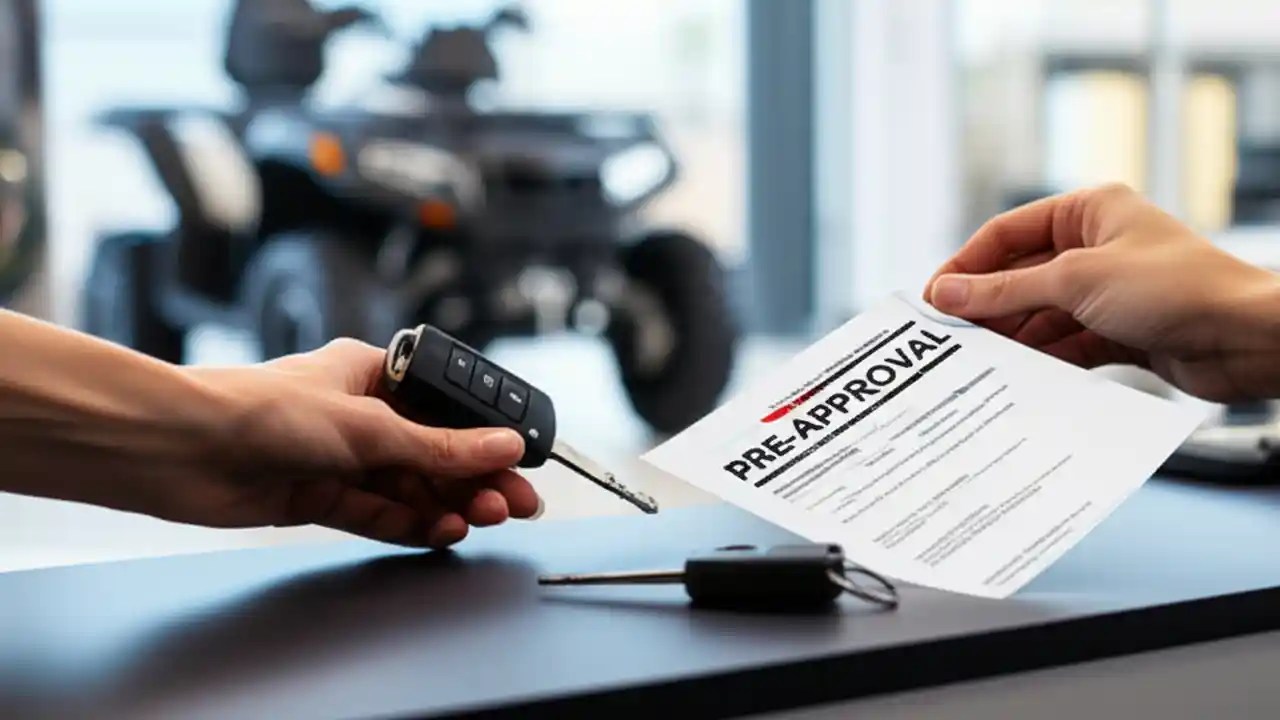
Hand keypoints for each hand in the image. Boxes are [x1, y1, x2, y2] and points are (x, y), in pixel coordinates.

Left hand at [170, 339, 540, 548]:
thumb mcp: (369, 426)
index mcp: (371, 373)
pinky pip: (378, 513)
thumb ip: (441, 446)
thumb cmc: (261, 409)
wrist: (179, 449)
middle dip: (475, 477)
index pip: (444, 406)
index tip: (521, 459)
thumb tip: (504, 446)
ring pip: (409, 486)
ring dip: (448, 503)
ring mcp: (338, 458)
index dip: (484, 434)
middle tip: (516, 503)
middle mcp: (358, 413)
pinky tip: (442, 531)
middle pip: (433, 451)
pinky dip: (410, 524)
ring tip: (481, 518)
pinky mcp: (317, 496)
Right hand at [923, 183, 1279, 401]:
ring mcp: (1107, 291)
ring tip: (976, 360)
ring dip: (1012, 336)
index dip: (967, 265)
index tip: (935, 299)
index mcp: (1089, 211)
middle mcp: (1096, 247)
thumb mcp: (1076, 280)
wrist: (1247, 339)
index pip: (1006, 233)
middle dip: (987, 306)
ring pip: (1040, 313)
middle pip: (1020, 276)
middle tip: (949, 336)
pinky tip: (1017, 374)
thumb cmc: (1180, 289)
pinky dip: (1041, 358)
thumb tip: (949, 293)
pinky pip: (1064, 344)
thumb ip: (1006, 290)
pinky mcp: (1119, 331)